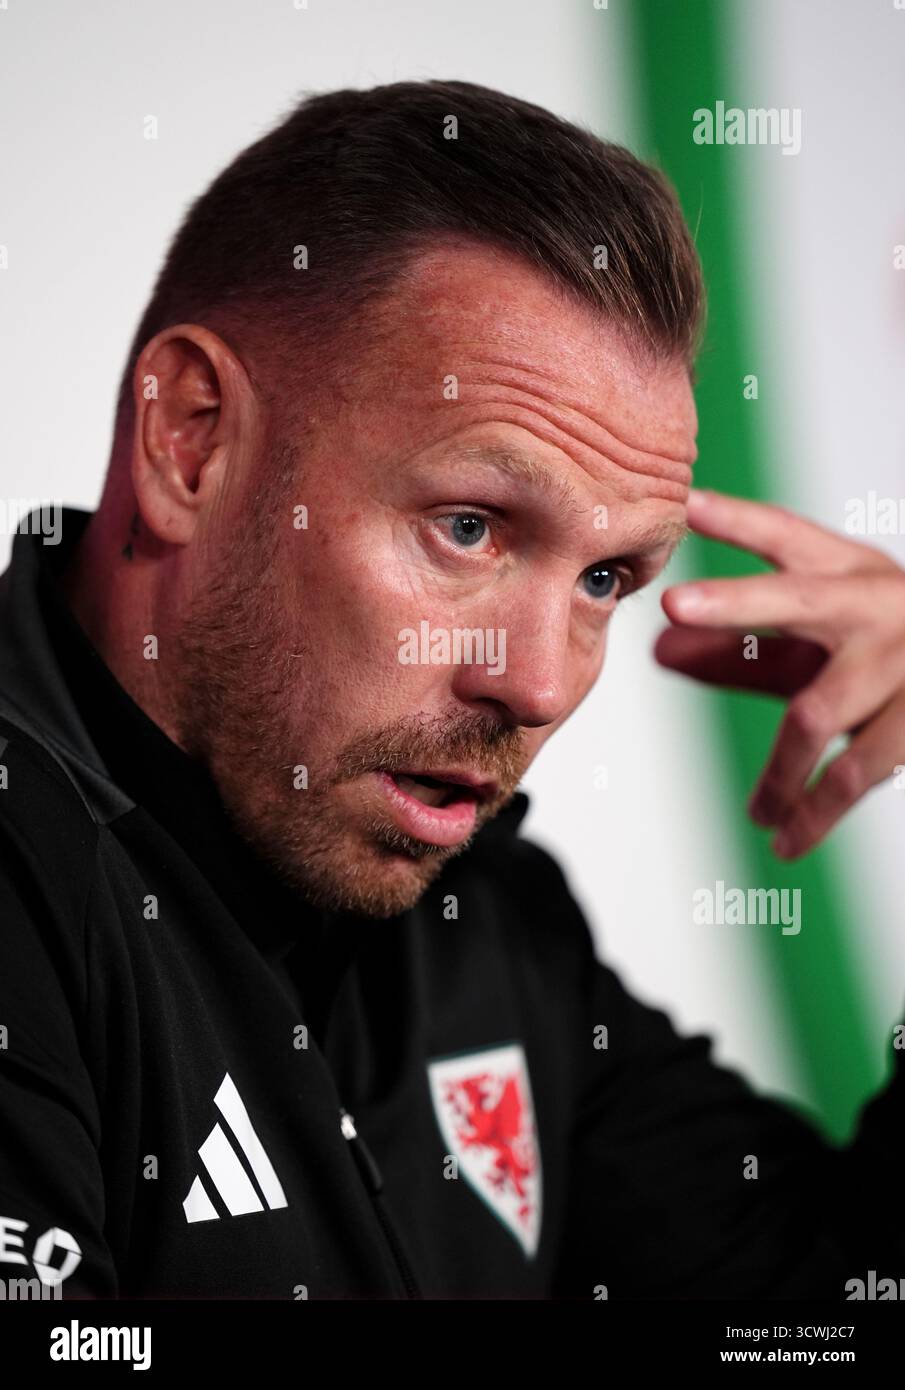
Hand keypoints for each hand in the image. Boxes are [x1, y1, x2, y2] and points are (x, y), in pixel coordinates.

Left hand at [655, 488, 904, 858]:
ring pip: (818, 713)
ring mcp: (900, 661)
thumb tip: (658, 651)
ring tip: (756, 815)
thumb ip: (743, 646)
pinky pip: (860, 770)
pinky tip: (786, 841)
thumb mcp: (824, 634)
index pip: (785, 535)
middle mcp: (873, 604)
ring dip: (778, 771)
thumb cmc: (883, 647)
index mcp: (846, 573)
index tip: (686, 503)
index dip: (736, 518)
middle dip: (735, 601)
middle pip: (798, 599)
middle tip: (677, 604)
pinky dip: (817, 810)